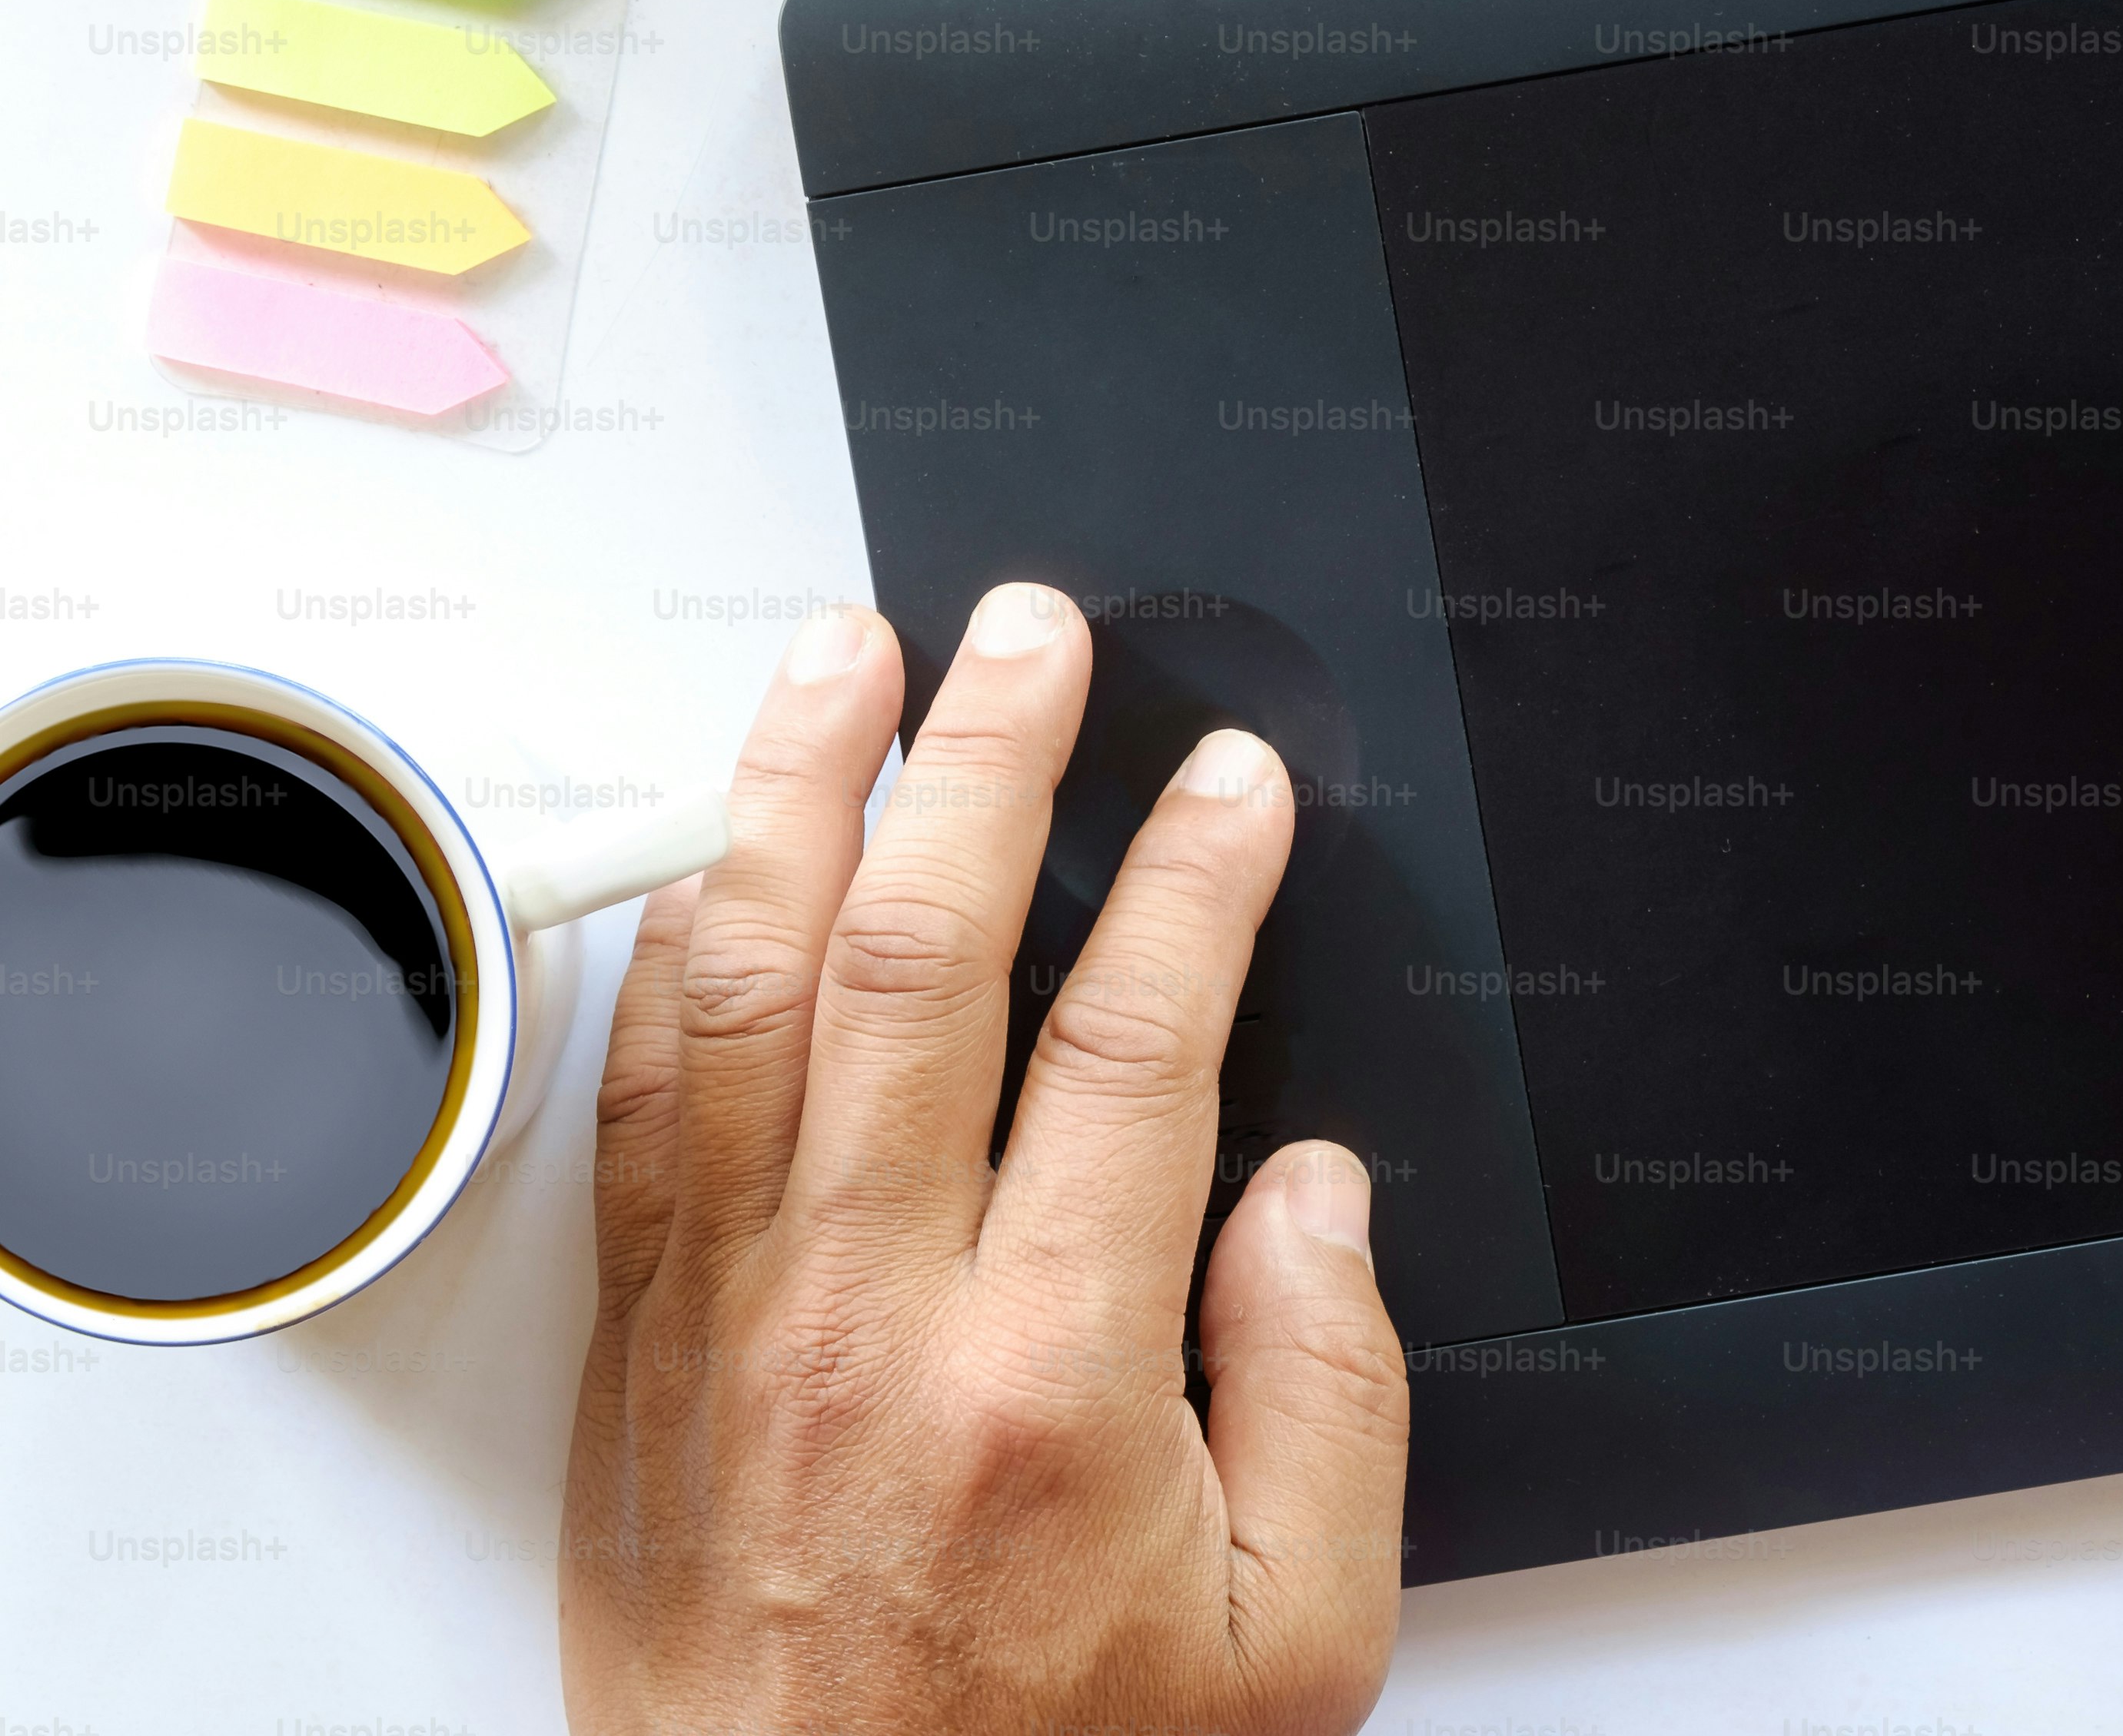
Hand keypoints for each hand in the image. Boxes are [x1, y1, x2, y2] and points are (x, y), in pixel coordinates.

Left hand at [563, 584, 1405, 1735]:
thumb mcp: (1300, 1635)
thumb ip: (1332, 1387)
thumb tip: (1303, 1191)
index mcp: (1055, 1379)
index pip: (1133, 1042)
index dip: (1193, 880)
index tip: (1231, 785)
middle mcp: (873, 1317)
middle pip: (924, 956)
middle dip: (988, 760)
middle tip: (1030, 635)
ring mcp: (735, 1321)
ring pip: (751, 988)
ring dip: (799, 796)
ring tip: (843, 659)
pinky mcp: (643, 1352)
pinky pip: (643, 1102)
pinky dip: (678, 953)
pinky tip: (722, 858)